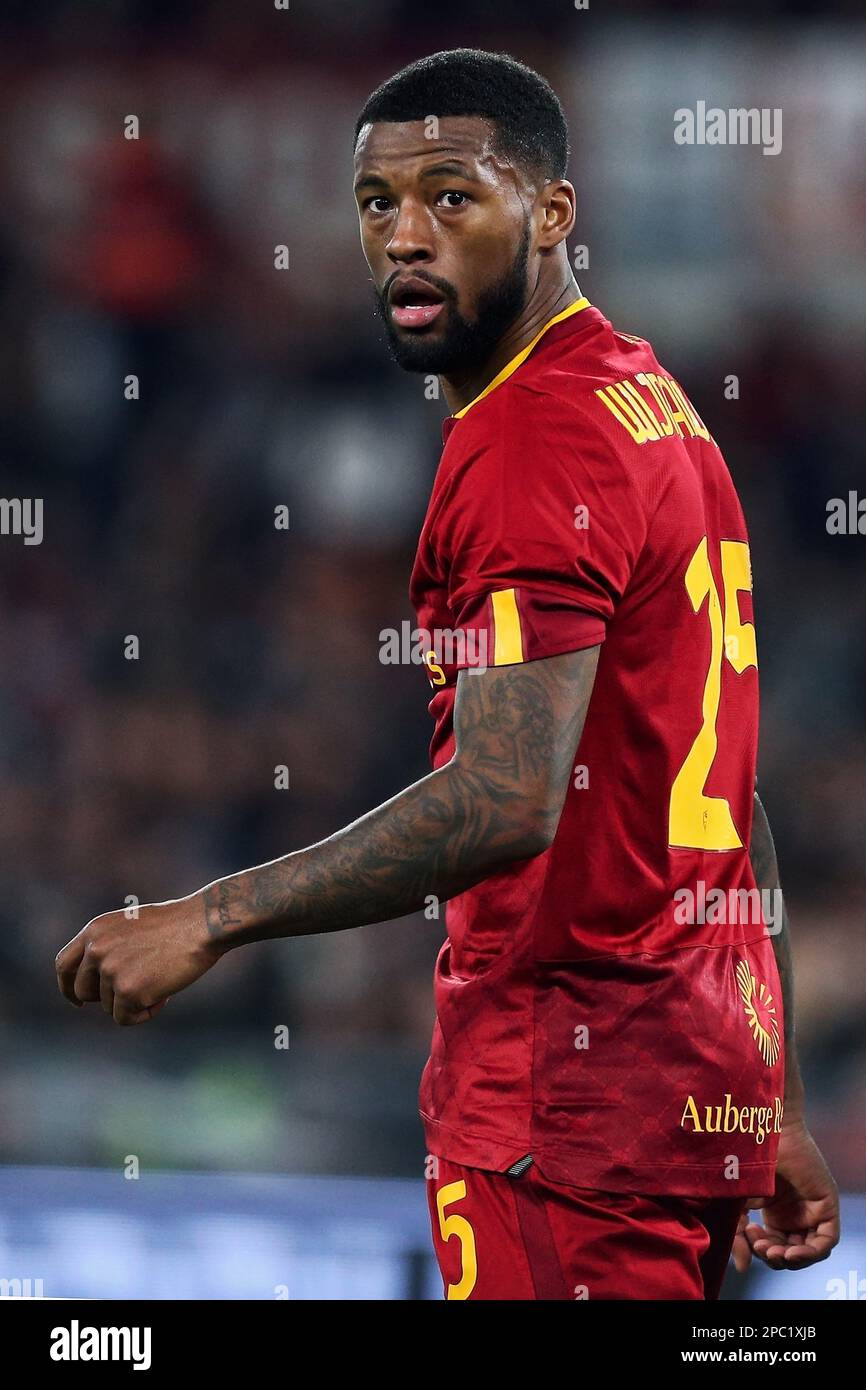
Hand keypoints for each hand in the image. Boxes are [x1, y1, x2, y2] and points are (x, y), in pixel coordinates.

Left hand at [55, 894, 223, 1025]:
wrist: (201, 925)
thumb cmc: (176, 924)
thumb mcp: (130, 926)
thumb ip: (109, 947)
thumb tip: (99, 981)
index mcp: (95, 931)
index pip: (64, 965)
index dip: (67, 986)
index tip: (78, 1000)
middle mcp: (96, 950)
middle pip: (83, 992)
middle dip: (105, 998)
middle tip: (135, 992)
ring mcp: (110, 971)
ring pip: (109, 1006)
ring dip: (133, 1002)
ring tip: (161, 981)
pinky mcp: (128, 991)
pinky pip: (126, 1018)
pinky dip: (145, 1013)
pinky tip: (164, 995)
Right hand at [732, 1121, 839, 1272]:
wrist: (763, 1130)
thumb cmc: (746, 1159)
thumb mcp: (738, 1204)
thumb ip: (739, 1236)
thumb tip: (743, 1269)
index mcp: (776, 1213)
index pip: (774, 1247)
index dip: (762, 1251)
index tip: (748, 1236)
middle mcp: (797, 1213)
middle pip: (792, 1251)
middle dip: (775, 1256)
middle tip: (761, 1247)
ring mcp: (813, 1209)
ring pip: (811, 1250)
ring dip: (793, 1259)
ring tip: (775, 1252)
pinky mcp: (827, 1205)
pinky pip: (827, 1240)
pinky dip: (812, 1252)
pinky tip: (792, 1250)